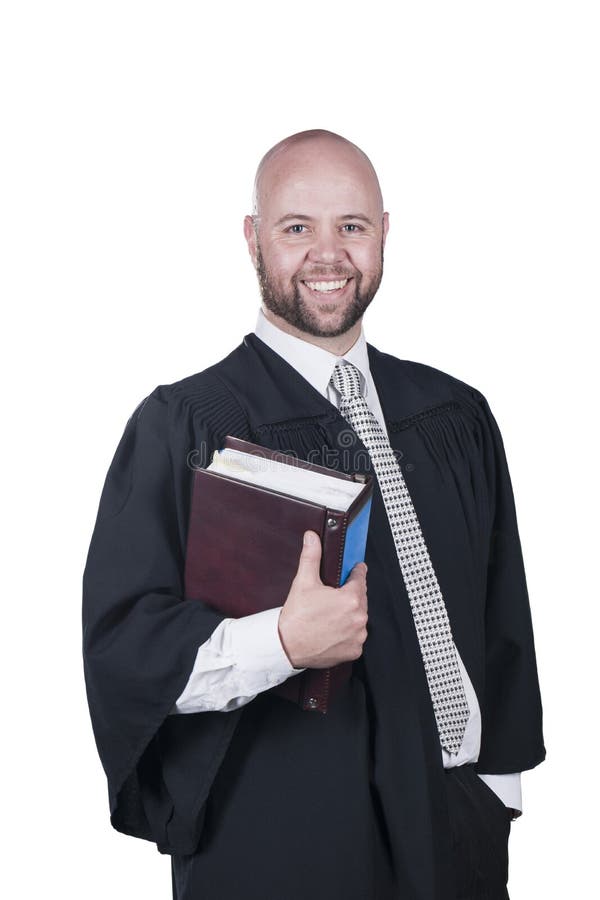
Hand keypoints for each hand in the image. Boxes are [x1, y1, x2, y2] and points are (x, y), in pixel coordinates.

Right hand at [278, 530, 368, 669]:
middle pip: (360, 599)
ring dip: (350, 614)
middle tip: (333, 596)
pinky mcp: (354, 651)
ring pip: (358, 618)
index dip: (356, 572)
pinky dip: (347, 633)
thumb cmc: (296, 616)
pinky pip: (355, 637)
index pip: (360, 578)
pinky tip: (333, 629)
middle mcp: (359, 618)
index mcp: (351, 598)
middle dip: (350, 595)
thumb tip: (312, 538)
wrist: (286, 647)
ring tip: (330, 614)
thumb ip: (311, 556)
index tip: (356, 569)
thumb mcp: (303, 582)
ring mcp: (358, 636)